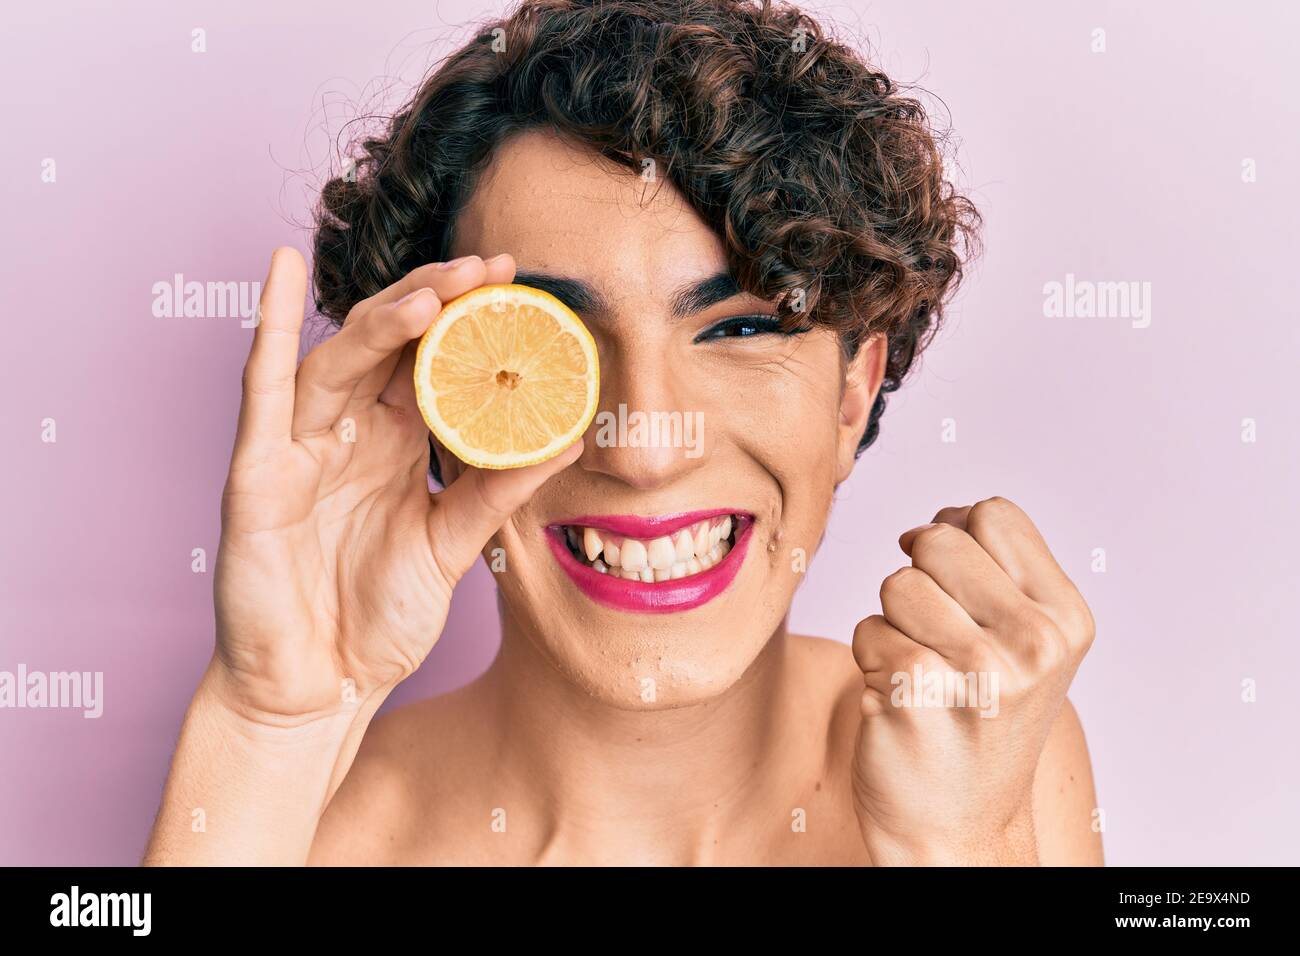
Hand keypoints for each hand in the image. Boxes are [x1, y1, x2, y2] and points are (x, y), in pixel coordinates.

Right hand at [211, 249, 581, 725]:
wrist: (320, 688)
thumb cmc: (377, 619)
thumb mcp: (450, 546)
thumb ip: (496, 492)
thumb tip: (566, 439)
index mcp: (394, 445)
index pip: (430, 362)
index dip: (467, 319)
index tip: (517, 281)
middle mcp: (348, 434)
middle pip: (389, 345)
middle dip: (437, 299)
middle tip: (490, 266)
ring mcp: (300, 448)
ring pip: (338, 360)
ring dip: (383, 318)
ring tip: (433, 290)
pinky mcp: (256, 473)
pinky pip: (261, 392)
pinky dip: (266, 329)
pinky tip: (278, 269)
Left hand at [850, 497, 1094, 864]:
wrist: (960, 827)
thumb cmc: (981, 724)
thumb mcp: (1025, 645)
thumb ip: (998, 572)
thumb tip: (941, 517)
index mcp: (1065, 619)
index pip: (992, 514)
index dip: (955, 534)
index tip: (953, 583)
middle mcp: (1034, 644)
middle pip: (937, 540)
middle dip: (919, 578)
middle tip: (935, 637)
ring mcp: (979, 670)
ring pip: (896, 585)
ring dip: (892, 624)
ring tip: (921, 672)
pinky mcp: (918, 692)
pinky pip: (868, 630)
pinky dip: (870, 660)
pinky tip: (898, 698)